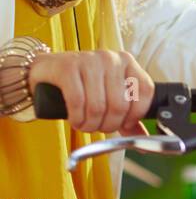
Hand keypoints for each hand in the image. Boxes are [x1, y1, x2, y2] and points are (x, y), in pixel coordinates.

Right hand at [28, 50, 154, 134]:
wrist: (48, 72)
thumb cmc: (84, 86)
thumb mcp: (109, 99)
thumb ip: (128, 118)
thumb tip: (144, 140)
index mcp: (127, 62)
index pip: (145, 92)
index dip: (134, 116)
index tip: (123, 124)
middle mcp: (111, 58)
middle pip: (119, 105)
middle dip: (108, 125)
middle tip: (98, 127)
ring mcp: (89, 60)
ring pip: (98, 107)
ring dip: (90, 125)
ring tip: (85, 124)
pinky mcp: (67, 67)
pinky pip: (78, 102)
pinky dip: (77, 118)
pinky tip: (75, 120)